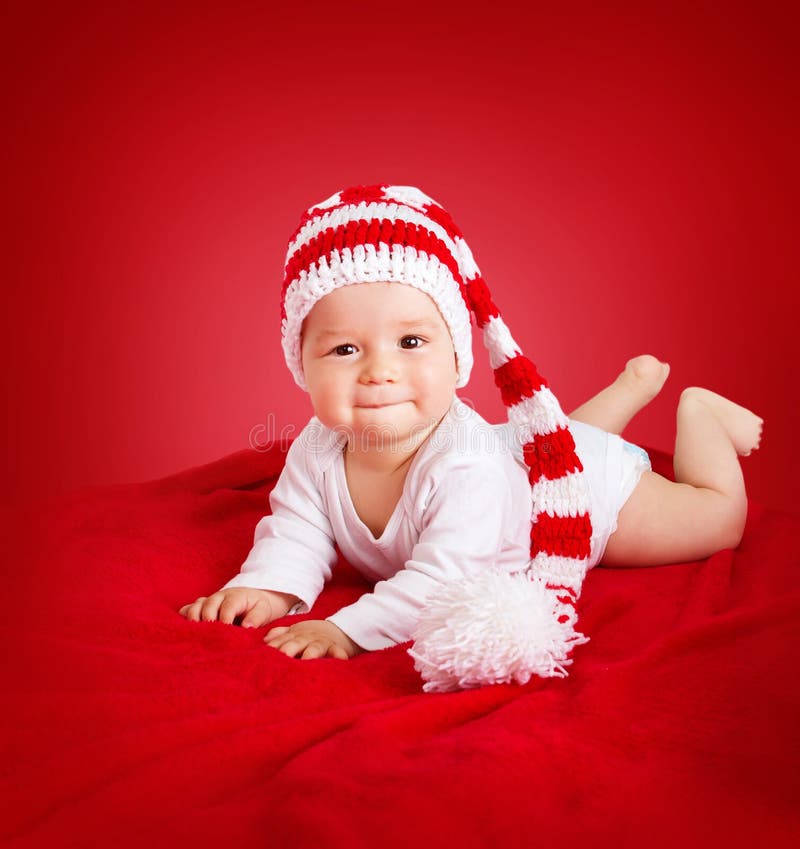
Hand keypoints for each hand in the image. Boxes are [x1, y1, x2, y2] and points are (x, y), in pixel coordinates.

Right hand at [179, 587, 298, 627]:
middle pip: (207, 605)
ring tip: (196, 634)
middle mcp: (219, 597)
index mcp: (235, 596)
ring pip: (195, 606)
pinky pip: (187, 609)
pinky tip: (185, 630)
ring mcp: (208, 601)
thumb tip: (247, 626)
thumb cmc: (259, 607)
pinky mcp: (200, 607)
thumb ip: (256, 617)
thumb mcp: (264, 610)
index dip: (225, 620)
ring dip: (193, 619)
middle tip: (210, 636)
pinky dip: (184, 618)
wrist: (254, 599)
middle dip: (208, 620)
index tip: (226, 632)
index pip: (227, 607)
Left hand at [264, 619, 362, 659]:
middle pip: (296, 643)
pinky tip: (340, 659)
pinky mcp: (336, 647)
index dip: (274, 646)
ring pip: (315, 647)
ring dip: (311, 652)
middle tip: (282, 655)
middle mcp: (307, 638)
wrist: (337, 631)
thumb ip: (280, 635)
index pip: (281, 640)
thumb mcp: (294, 633)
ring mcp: (321, 642)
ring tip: (306, 659)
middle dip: (289, 648)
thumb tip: (264, 640)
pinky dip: (339, 654)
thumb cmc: (310, 637)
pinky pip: (337, 651)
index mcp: (295, 635)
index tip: (264, 654)